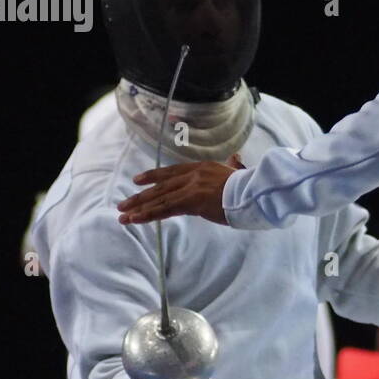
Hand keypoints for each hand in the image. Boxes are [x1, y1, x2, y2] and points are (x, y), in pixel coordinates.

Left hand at [118, 155, 245, 225]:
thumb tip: (236, 159)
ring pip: (159, 199)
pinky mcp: (191, 201)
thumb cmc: (251, 186)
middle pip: (161, 186)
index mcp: (203, 167)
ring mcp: (191, 187)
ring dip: (139, 207)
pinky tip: (135, 219)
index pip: (173, 171)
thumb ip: (234, 166)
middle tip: (124, 203)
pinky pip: (165, 209)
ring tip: (123, 215)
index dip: (154, 175)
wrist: (256, 192)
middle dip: (141, 195)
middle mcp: (194, 175)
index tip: (139, 180)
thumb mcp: (239, 173)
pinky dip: (148, 215)